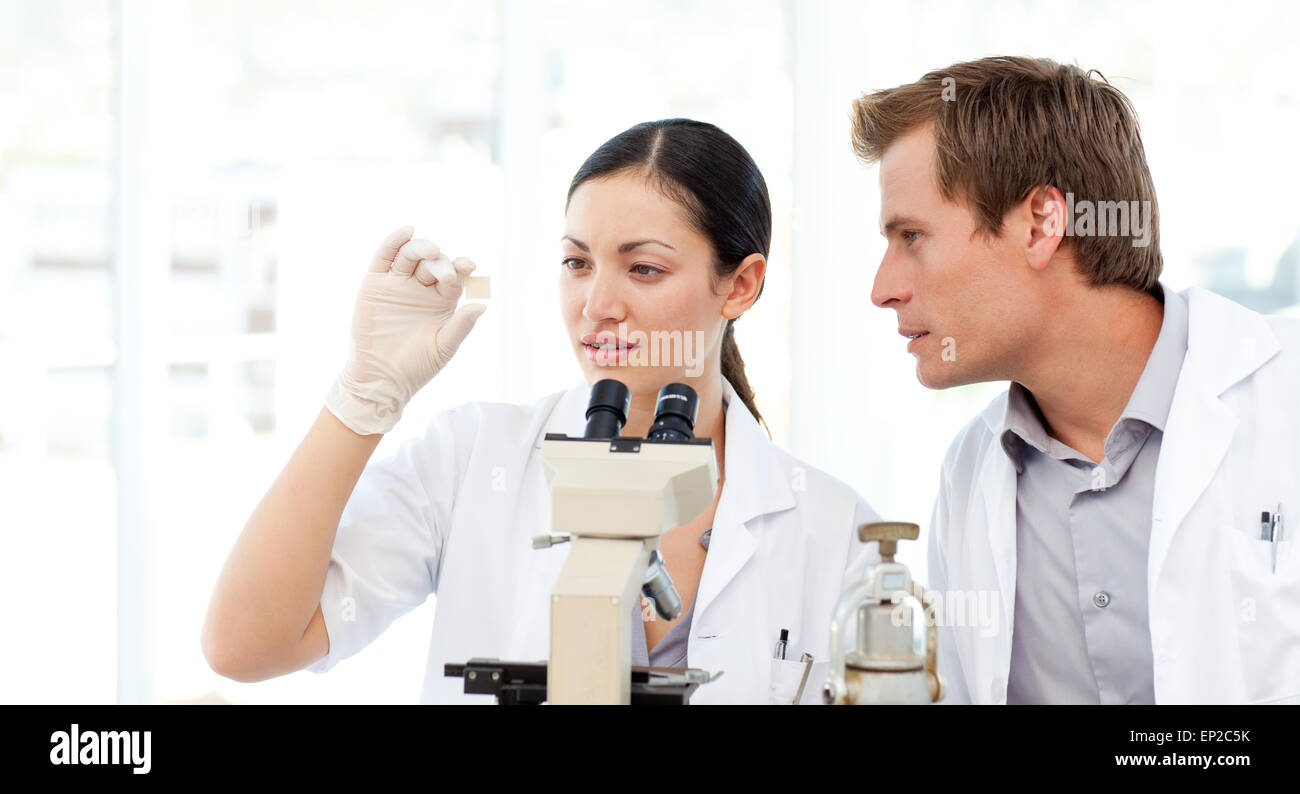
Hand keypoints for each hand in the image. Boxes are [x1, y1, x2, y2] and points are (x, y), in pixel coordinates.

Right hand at [325, 226, 486, 434]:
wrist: (381, 378)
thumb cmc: (417, 366)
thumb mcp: (444, 347)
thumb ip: (462, 325)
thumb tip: (482, 305)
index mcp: (441, 300)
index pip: (455, 275)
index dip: (461, 267)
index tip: (468, 265)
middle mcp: (421, 288)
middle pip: (434, 262)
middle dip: (441, 263)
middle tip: (446, 275)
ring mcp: (398, 284)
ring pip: (411, 255)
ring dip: (422, 248)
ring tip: (430, 251)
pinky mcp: (375, 283)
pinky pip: (385, 257)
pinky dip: (395, 242)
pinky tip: (407, 231)